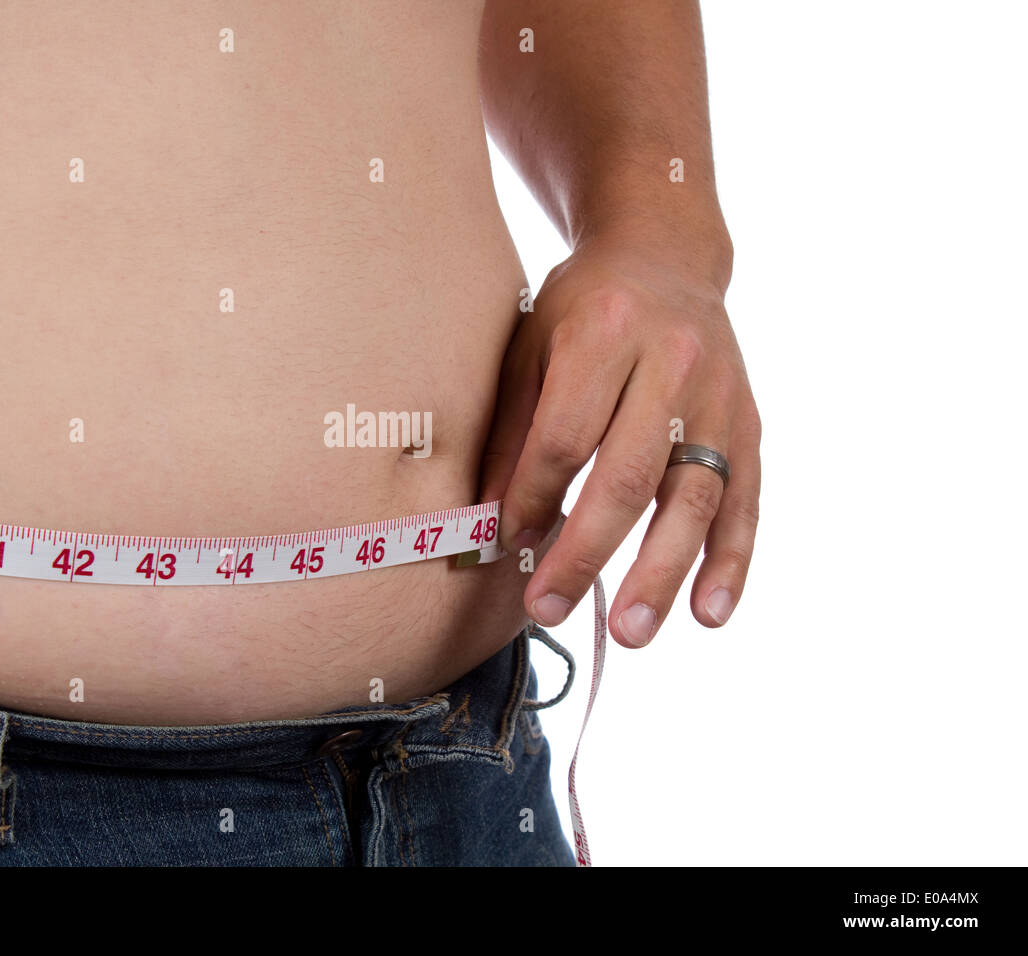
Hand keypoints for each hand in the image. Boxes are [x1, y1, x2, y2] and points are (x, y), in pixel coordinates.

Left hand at [479, 228, 760, 647]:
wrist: (665, 258)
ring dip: (661, 574)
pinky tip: (709, 614)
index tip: (504, 544)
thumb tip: (485, 532)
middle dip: (584, 553)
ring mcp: (720, 397)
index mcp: (604, 332)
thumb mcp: (529, 350)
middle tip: (546, 611)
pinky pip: (745, 503)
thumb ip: (510, 435)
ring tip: (629, 634)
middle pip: (627, 475)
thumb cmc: (579, 312)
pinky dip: (730, 562)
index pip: (564, 435)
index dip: (531, 496)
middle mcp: (672, 362)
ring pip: (692, 499)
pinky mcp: (750, 425)